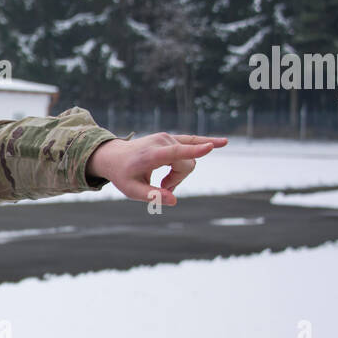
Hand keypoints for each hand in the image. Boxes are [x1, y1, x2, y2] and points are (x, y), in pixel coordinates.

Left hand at [88, 134, 226, 205]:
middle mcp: (161, 142)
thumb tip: (173, 200)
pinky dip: (205, 142)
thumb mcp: (131, 190)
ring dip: (180, 174)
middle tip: (163, 187)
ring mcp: (167, 137)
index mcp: (151, 154)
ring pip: (189, 160)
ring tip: (165, 181)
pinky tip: (223, 142)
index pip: (175, 152)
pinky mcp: (171, 137)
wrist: (114, 156)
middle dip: (179, 179)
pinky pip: (192, 140)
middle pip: (186, 164)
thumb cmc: (123, 175)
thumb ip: (151, 196)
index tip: (209, 147)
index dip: (193, 151)